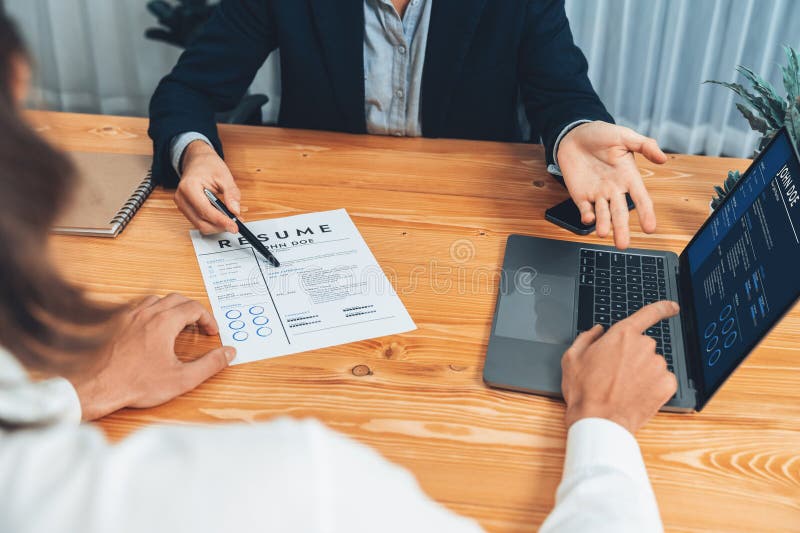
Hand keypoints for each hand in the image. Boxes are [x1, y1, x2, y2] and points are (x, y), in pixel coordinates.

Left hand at [70, 294, 235, 420]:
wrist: (98, 387)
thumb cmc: (134, 384)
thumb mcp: (181, 379)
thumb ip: (210, 365)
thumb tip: (228, 353)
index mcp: (164, 323)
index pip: (194, 307)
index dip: (208, 319)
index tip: (211, 332)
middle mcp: (146, 314)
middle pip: (177, 299)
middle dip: (193, 310)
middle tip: (199, 326)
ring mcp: (129, 316)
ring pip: (157, 299)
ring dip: (172, 307)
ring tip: (178, 324)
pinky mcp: (116, 323)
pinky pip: (138, 307)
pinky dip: (152, 311)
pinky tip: (152, 327)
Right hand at [175, 140, 240, 234]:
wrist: (197, 161)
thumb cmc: (208, 165)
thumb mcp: (224, 175)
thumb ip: (231, 193)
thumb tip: (235, 211)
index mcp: (189, 187)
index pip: (205, 211)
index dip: (221, 221)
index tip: (234, 227)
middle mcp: (182, 198)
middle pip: (201, 223)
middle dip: (220, 226)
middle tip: (236, 223)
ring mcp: (182, 205)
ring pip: (200, 225)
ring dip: (217, 226)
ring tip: (230, 219)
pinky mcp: (186, 209)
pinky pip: (199, 222)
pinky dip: (212, 223)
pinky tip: (222, 217)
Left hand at [558, 122, 667, 248]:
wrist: (574, 135)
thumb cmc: (601, 135)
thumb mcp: (624, 136)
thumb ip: (644, 145)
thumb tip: (663, 158)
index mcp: (629, 177)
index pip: (641, 199)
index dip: (646, 213)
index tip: (650, 228)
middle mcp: (615, 189)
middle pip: (621, 213)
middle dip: (622, 229)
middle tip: (623, 245)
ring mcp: (598, 194)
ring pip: (603, 214)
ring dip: (603, 225)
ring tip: (604, 234)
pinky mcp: (581, 196)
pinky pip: (585, 209)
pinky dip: (586, 215)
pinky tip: (588, 219)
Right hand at [560, 301, 679, 433]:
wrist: (599, 421)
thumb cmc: (584, 391)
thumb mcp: (572, 358)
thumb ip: (586, 338)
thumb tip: (597, 331)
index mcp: (622, 335)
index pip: (648, 314)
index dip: (663, 308)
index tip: (672, 307)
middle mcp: (644, 346)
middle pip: (643, 345)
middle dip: (632, 356)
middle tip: (615, 374)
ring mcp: (657, 365)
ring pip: (652, 364)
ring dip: (641, 373)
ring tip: (623, 388)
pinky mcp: (667, 384)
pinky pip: (662, 380)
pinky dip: (652, 386)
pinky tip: (636, 395)